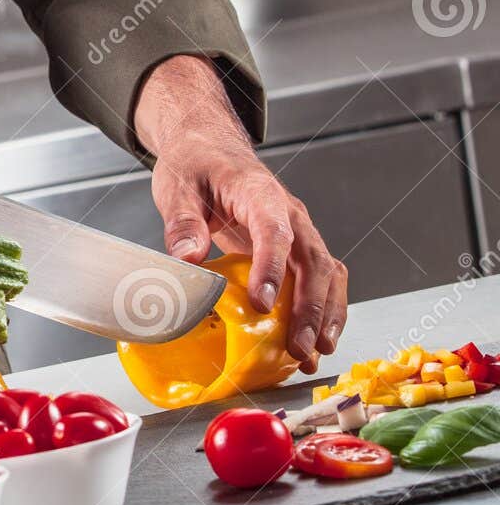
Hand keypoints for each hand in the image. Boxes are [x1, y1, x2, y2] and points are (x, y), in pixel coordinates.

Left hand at [134, 55, 346, 369]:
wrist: (210, 150)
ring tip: (314, 354)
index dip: (272, 269)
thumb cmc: (196, 167)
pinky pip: (322, 280)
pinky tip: (314, 342)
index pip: (274, 231)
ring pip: (327, 274)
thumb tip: (186, 259)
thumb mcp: (178, 188)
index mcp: (260, 194)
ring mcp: (300, 232)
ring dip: (325, 316)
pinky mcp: (297, 249)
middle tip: (299, 347)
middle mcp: (291, 214)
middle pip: (312, 261)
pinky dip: (324, 311)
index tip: (261, 305)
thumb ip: (183, 223)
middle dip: (309, 309)